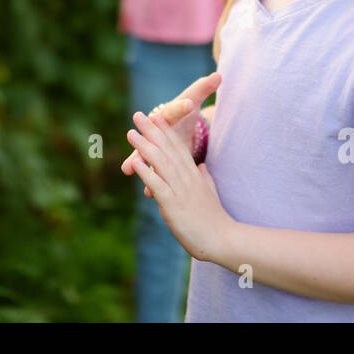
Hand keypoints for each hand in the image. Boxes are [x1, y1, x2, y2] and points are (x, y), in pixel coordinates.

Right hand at [121, 72, 219, 182]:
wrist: (174, 125)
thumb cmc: (184, 111)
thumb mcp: (193, 99)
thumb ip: (204, 88)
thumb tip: (219, 75)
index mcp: (170, 113)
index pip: (177, 107)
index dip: (182, 105)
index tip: (189, 103)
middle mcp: (158, 129)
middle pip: (152, 131)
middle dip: (145, 132)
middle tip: (138, 126)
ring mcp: (154, 146)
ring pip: (143, 155)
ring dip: (137, 161)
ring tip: (127, 168)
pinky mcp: (156, 162)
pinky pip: (151, 174)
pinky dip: (149, 183)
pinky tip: (148, 194)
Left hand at [126, 108, 234, 263]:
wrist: (222, 239)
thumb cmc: (215, 218)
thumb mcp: (210, 192)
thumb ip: (204, 177)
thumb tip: (202, 166)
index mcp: (194, 175)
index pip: (178, 148)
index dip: (166, 130)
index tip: (156, 115)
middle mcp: (186, 178)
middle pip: (167, 149)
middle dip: (152, 131)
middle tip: (138, 115)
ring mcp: (180, 191)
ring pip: (160, 163)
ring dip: (144, 147)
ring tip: (130, 133)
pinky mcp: (173, 205)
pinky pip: (157, 186)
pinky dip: (145, 173)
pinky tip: (134, 162)